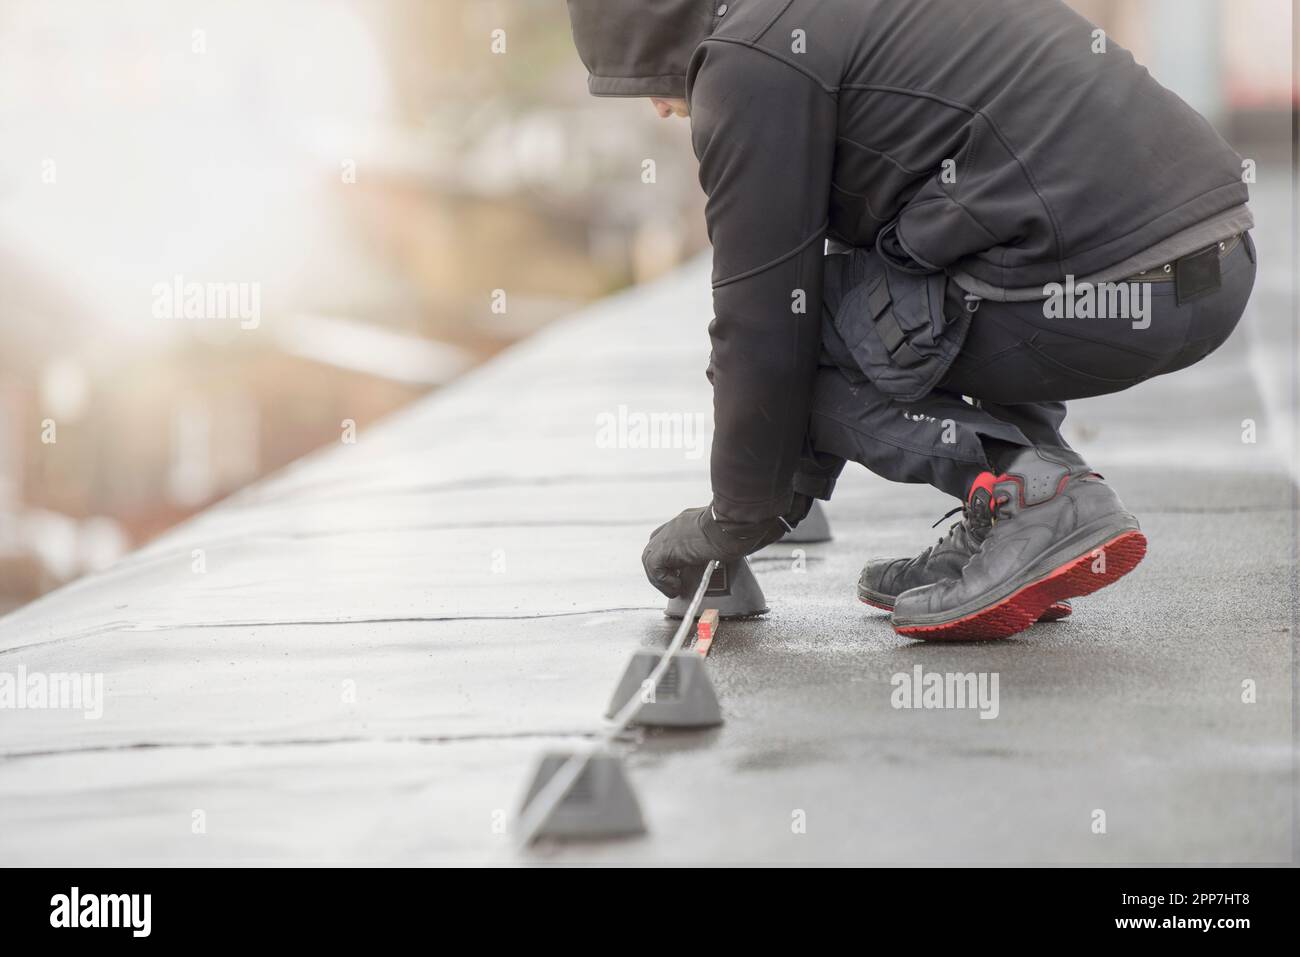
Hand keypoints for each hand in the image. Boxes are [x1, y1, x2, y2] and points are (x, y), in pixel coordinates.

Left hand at [641, 506, 786, 597]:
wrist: (736, 523)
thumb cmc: (742, 526)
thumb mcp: (733, 534)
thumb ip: (731, 540)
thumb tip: (759, 542)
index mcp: (690, 520)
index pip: (670, 536)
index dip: (672, 556)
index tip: (681, 571)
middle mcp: (676, 525)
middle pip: (655, 546)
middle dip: (662, 567)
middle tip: (675, 584)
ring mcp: (669, 535)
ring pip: (650, 558)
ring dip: (661, 577)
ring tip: (676, 589)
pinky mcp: (666, 548)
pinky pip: (654, 568)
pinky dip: (662, 581)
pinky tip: (676, 588)